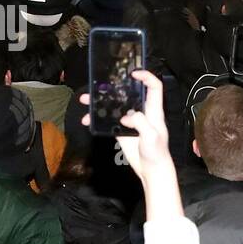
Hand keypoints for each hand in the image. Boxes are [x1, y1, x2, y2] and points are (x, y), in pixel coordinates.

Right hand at [80, 71, 181, 221]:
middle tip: (99, 84)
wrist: (151, 170)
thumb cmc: (157, 153)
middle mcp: (141, 113)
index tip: (134, 73)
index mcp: (153, 111)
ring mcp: (130, 121)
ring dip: (99, 102)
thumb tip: (126, 116)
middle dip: (112, 87)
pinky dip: (96, 119)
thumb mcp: (152, 136)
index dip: (146, 77)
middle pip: (127, 94)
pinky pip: (107, 121)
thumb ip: (141, 123)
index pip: (153, 88)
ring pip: (114, 106)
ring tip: (85, 100)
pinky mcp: (121, 131)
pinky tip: (86, 120)